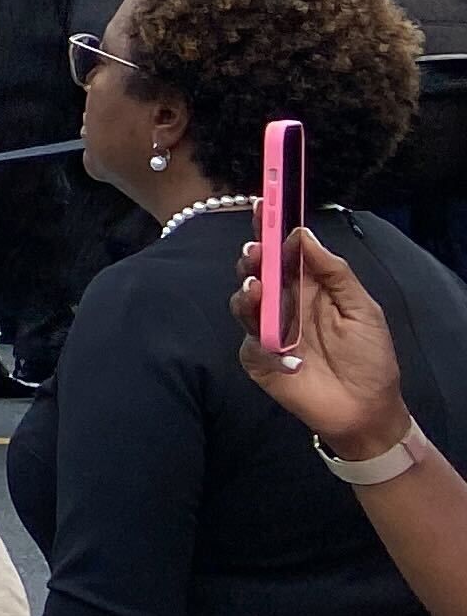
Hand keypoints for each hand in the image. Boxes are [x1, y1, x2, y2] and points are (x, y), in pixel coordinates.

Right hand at [234, 226, 413, 458]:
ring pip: (244, 301)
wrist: (366, 411)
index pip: (285, 251)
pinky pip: (249, 342)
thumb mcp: (364, 310)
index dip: (271, 228)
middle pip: (258, 271)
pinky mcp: (258, 358)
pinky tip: (276, 346)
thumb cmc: (371, 358)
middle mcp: (284, 303)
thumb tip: (303, 235)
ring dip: (247, 291)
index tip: (262, 204)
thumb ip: (334, 273)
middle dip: (253, 257)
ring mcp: (268, 331)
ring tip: (256, 287)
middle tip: (255, 251)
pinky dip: (258, 340)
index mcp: (310, 287)